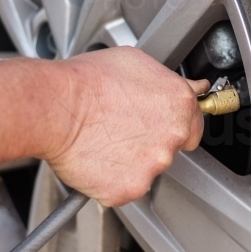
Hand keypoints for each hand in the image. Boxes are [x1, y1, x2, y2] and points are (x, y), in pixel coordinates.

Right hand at [42, 47, 208, 205]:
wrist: (55, 107)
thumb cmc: (88, 81)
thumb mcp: (137, 62)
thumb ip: (169, 81)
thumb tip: (189, 86)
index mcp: (179, 105)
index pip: (195, 124)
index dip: (176, 124)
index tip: (163, 123)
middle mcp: (171, 138)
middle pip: (170, 148)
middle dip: (150, 141)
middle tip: (122, 127)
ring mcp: (151, 166)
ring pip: (146, 168)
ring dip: (130, 159)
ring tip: (104, 138)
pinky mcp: (128, 188)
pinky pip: (124, 188)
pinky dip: (111, 178)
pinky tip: (97, 156)